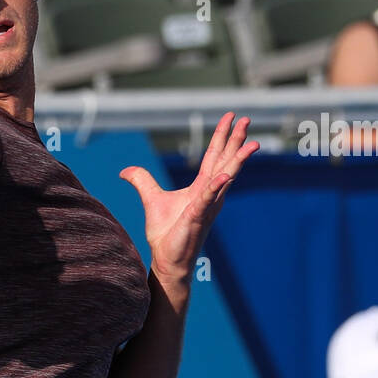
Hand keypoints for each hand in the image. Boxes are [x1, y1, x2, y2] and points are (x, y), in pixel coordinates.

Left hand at [120, 112, 257, 284]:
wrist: (167, 260)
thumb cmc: (165, 233)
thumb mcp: (151, 199)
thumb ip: (141, 181)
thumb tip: (125, 171)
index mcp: (202, 188)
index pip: (215, 156)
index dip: (222, 136)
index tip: (231, 117)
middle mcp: (210, 194)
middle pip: (225, 160)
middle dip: (235, 140)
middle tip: (246, 118)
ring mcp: (207, 205)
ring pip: (226, 176)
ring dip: (238, 160)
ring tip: (252, 142)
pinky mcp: (197, 217)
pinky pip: (208, 199)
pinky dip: (217, 186)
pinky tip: (225, 175)